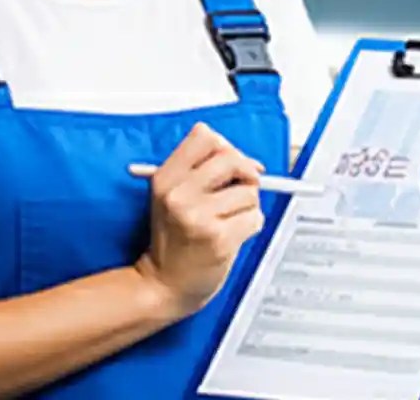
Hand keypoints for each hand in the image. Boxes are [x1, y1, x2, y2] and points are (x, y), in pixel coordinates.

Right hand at [134, 122, 266, 319]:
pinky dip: (251, 225)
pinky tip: (233, 235)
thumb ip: (204, 172)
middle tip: (238, 190)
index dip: (224, 147)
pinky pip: (255, 217)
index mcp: (165, 178)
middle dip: (244, 173)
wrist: (164, 283)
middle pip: (231, 158)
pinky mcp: (218, 239)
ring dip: (247, 205)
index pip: (204, 136)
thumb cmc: (173, 239)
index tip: (229, 164)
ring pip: (249, 191)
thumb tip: (252, 162)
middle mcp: (179, 194)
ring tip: (228, 220)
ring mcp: (198, 217)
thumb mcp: (172, 196)